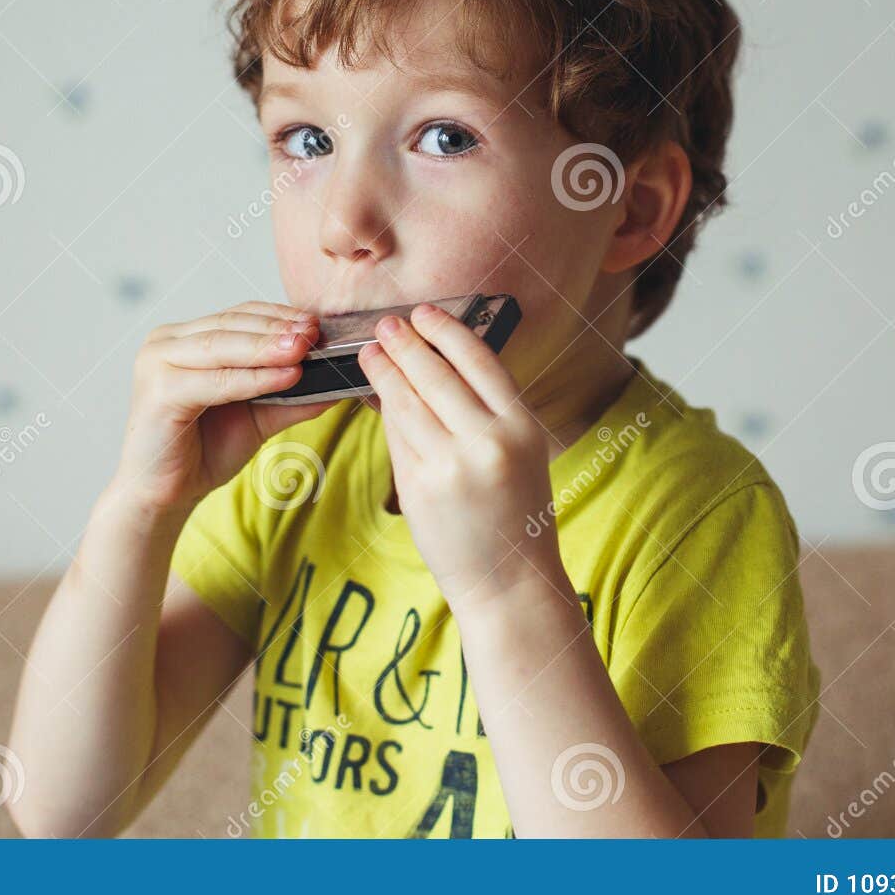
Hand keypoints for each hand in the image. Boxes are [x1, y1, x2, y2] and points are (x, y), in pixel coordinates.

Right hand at [113, 300, 338, 509]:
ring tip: (305, 349)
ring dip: (268, 348)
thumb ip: (291, 395)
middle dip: (277, 329)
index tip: (316, 322)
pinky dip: (254, 378)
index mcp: (185, 339)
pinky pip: (216, 380)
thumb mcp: (257, 416)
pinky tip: (288, 377)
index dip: (278, 316)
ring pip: (223, 347)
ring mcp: (157, 362)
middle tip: (315, 333)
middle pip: (231, 325)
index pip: (237, 315)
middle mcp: (165, 343)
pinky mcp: (159, 391)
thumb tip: (336, 381)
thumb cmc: (204, 451)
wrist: (165, 495)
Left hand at [357, 302, 559, 607]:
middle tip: (386, 323)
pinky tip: (375, 396)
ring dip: (385, 372)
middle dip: (407, 345)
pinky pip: (396, 439)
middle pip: (436, 376)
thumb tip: (436, 363)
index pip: (480, 361)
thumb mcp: (521, 453)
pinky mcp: (418, 491)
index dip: (447, 331)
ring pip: (408, 404)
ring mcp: (450, 468)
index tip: (425, 312)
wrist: (509, 582)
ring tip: (372, 352)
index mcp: (522, 427)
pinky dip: (384, 413)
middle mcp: (489, 443)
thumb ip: (486, 411)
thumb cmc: (514, 513)